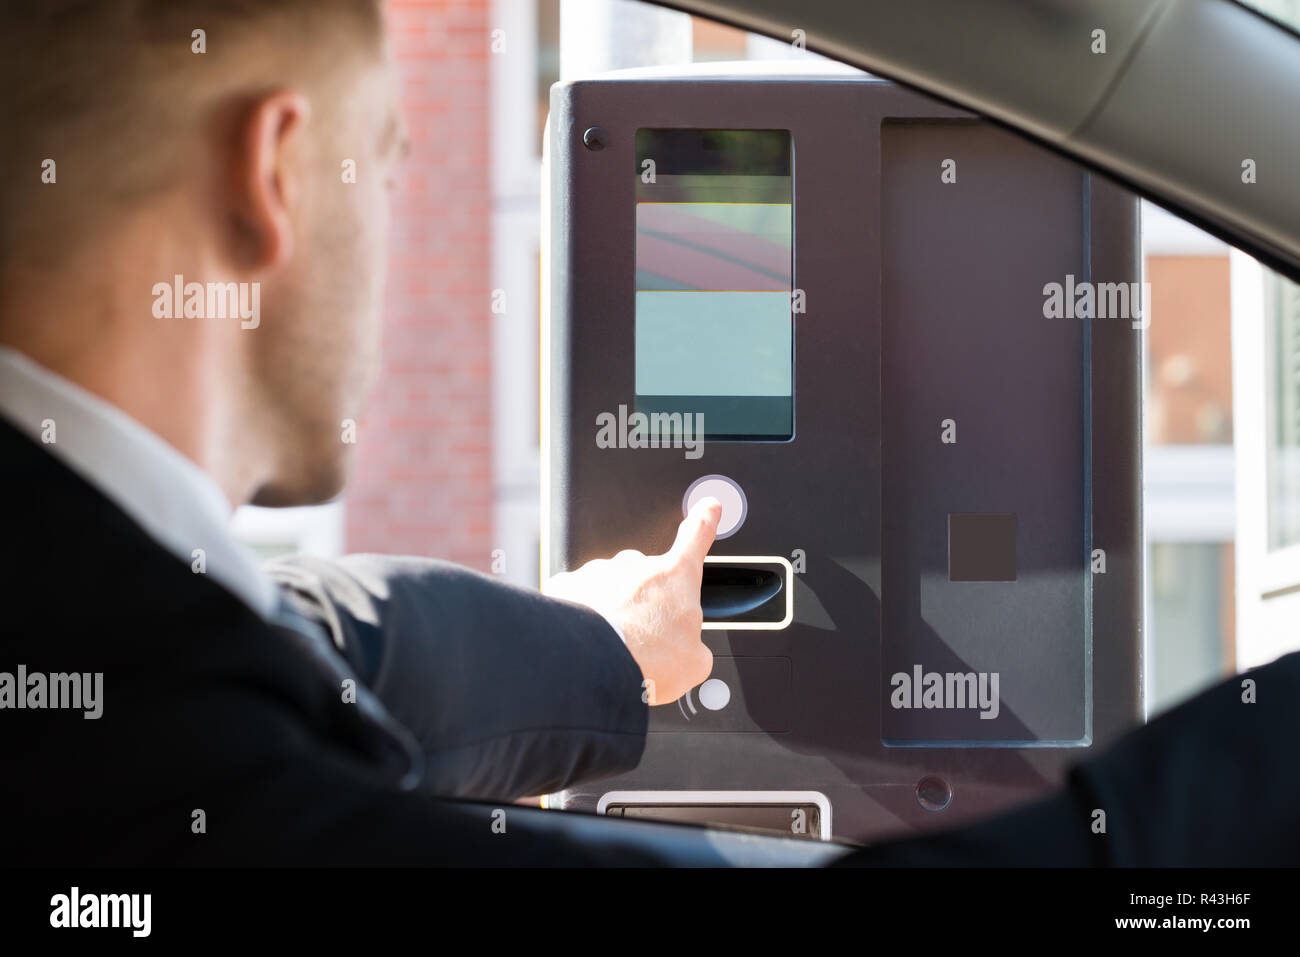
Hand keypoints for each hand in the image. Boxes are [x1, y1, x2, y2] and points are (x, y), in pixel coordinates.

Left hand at [544, 498, 721, 704]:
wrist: (595, 663)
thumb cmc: (646, 658)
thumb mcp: (694, 662)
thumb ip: (694, 647)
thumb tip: (688, 653)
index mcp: (674, 576)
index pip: (695, 538)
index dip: (703, 521)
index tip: (708, 507)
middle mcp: (636, 566)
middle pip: (646, 578)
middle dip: (645, 604)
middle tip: (643, 640)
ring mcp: (600, 573)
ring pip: (610, 589)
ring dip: (613, 613)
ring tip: (614, 648)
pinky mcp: (568, 586)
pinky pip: (579, 599)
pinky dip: (583, 619)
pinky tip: (589, 642)